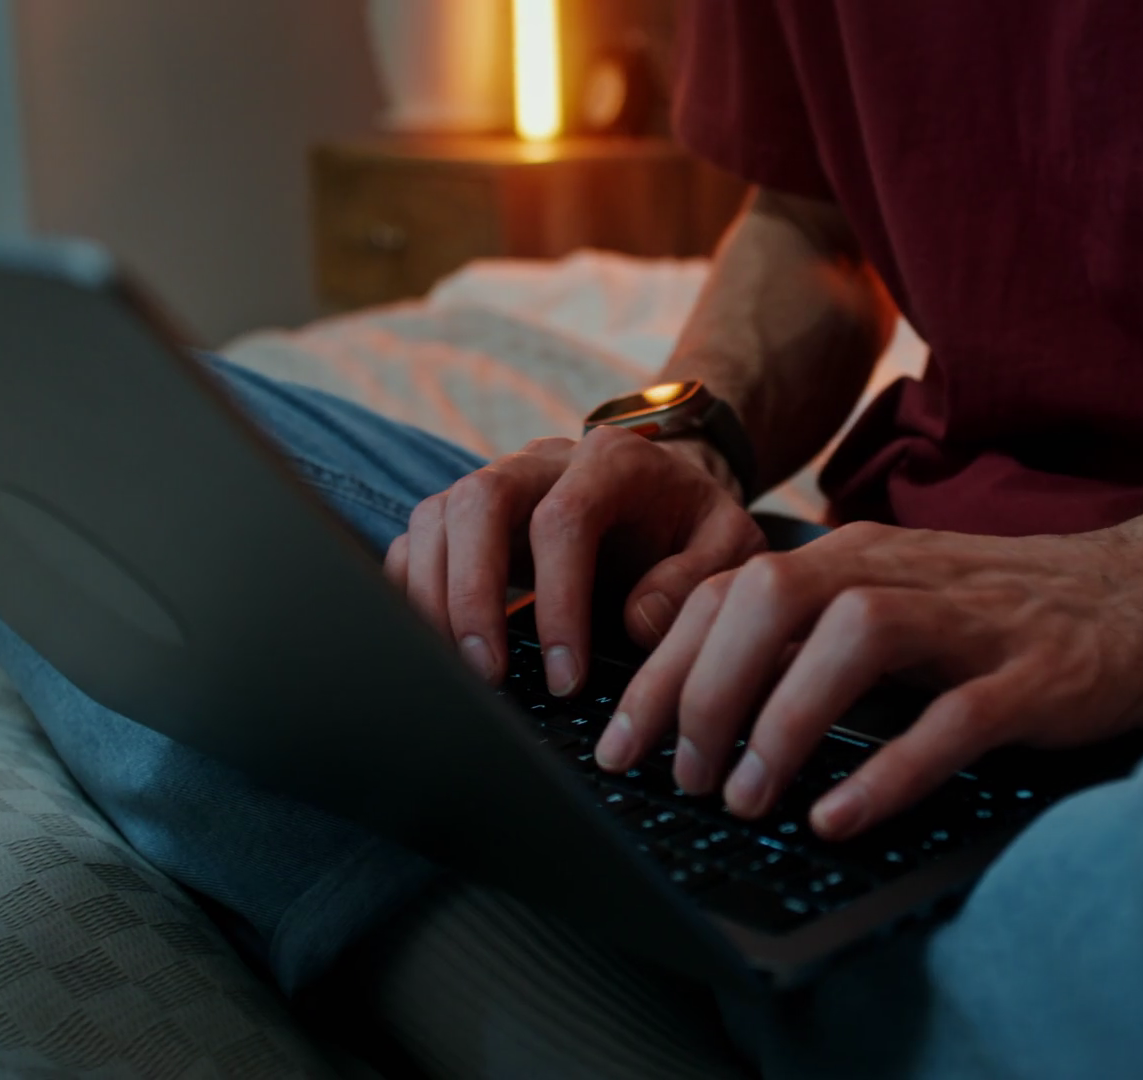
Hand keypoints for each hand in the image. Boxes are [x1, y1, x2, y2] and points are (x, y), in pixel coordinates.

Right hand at [382, 427, 763, 695]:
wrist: (667, 496)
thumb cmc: (695, 528)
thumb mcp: (730, 546)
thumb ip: (698, 578)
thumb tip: (636, 619)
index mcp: (614, 460)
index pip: (565, 518)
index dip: (558, 599)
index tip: (567, 674)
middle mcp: (544, 460)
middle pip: (480, 499)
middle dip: (473, 592)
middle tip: (488, 673)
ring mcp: (497, 483)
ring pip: (437, 517)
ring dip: (435, 598)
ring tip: (459, 672)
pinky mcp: (465, 516)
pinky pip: (416, 541)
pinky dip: (411, 594)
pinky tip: (432, 649)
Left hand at [595, 520, 1142, 839]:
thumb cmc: (1011, 612)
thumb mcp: (897, 603)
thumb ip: (815, 634)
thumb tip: (714, 705)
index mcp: (857, 556)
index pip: (729, 591)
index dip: (662, 665)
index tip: (620, 739)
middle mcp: (899, 574)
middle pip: (770, 601)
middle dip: (704, 691)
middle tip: (682, 776)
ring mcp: (970, 621)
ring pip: (849, 640)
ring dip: (782, 719)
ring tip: (747, 797)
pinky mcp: (1034, 676)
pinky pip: (952, 719)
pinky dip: (889, 769)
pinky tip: (840, 816)